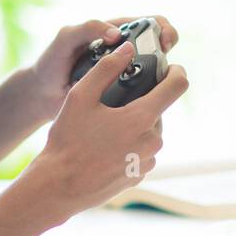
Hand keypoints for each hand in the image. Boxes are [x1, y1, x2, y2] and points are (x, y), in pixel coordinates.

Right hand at [19, 40, 189, 222]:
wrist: (59, 186)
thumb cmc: (68, 140)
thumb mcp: (81, 96)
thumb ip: (106, 67)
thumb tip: (127, 48)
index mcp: (142, 118)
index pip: (177, 86)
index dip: (176, 71)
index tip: (168, 67)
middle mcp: (152, 141)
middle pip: (158, 109)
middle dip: (142, 101)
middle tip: (115, 101)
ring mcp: (148, 161)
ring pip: (149, 131)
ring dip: (135, 123)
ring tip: (105, 126)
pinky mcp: (139, 175)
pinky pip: (142, 151)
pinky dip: (129, 143)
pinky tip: (104, 146)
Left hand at [27, 15, 179, 124]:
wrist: (43, 94)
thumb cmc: (53, 60)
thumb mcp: (66, 38)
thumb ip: (88, 28)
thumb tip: (116, 34)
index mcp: (117, 32)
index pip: (151, 22)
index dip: (163, 28)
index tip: (163, 41)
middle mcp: (126, 52)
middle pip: (160, 45)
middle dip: (168, 47)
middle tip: (164, 56)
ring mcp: (127, 74)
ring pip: (157, 71)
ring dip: (163, 74)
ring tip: (158, 80)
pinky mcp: (124, 96)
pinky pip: (145, 94)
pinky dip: (151, 95)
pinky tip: (148, 100)